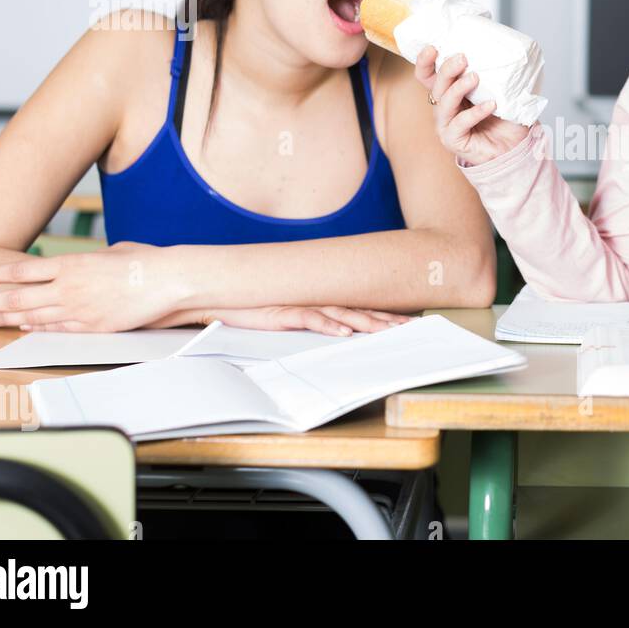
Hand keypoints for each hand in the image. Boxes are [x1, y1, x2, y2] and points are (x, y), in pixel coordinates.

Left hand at [0, 242, 188, 331]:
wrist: (168, 281)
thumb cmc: (147, 262)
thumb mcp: (115, 252)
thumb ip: (94, 260)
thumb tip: (92, 262)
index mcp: (73, 264)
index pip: (24, 270)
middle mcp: (69, 287)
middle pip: (19, 297)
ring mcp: (79, 309)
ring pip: (33, 315)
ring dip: (5, 318)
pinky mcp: (93, 326)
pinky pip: (58, 328)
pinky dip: (38, 328)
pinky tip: (23, 327)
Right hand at [142, 304, 415, 335]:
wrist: (218, 294)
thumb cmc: (253, 305)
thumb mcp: (286, 315)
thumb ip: (309, 318)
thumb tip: (335, 332)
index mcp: (319, 300)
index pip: (358, 307)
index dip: (384, 314)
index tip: (406, 322)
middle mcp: (315, 300)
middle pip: (358, 309)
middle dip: (385, 319)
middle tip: (410, 328)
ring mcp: (300, 304)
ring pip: (340, 313)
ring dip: (366, 322)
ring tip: (388, 331)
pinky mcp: (282, 311)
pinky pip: (310, 318)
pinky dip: (328, 326)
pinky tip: (345, 333)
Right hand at [414, 45, 529, 166]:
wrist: (514, 148)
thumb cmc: (505, 119)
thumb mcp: (501, 90)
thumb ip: (496, 73)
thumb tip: (506, 50)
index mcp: (449, 92)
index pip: (428, 76)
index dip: (425, 62)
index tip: (433, 47)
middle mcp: (444, 108)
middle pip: (435, 86)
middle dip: (446, 69)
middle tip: (462, 58)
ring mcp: (446, 125)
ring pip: (444, 103)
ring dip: (458, 88)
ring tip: (475, 77)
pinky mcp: (453, 140)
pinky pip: (460, 123)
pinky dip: (475, 112)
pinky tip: (491, 105)